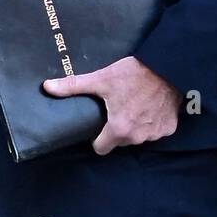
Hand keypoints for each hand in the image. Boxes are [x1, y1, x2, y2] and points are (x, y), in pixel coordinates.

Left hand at [42, 56, 180, 153]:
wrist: (169, 67)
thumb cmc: (134, 74)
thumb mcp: (102, 78)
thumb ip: (73, 86)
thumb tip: (47, 87)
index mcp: (119, 129)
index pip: (101, 149)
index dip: (98, 138)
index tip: (100, 124)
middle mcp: (137, 137)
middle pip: (120, 141)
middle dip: (118, 130)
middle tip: (119, 109)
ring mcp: (155, 134)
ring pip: (139, 137)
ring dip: (136, 127)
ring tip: (136, 106)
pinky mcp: (169, 128)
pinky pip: (156, 131)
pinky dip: (154, 122)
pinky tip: (152, 107)